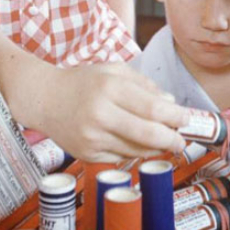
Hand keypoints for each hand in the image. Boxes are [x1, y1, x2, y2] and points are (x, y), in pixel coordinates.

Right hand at [36, 62, 187, 162]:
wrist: (43, 99)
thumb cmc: (81, 82)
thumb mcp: (113, 71)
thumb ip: (145, 85)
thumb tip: (170, 105)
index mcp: (110, 88)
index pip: (153, 109)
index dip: (175, 117)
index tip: (186, 119)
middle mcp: (100, 114)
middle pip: (148, 134)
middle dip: (172, 139)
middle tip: (182, 140)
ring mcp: (92, 137)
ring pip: (137, 150)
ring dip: (156, 149)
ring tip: (166, 142)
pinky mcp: (87, 154)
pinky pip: (121, 157)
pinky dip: (136, 153)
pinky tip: (141, 146)